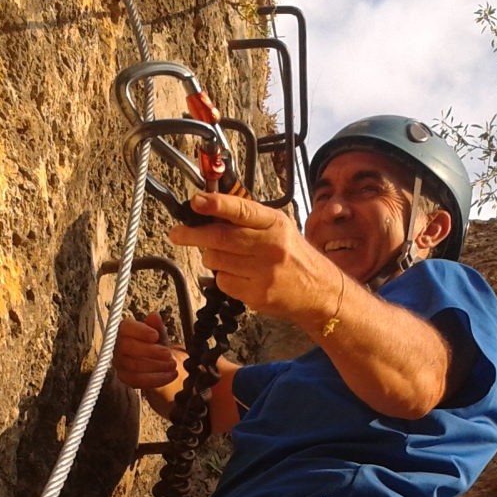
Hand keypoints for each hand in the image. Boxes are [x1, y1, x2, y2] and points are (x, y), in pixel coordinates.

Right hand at [113, 312, 182, 390]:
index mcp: (124, 330)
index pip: (126, 327)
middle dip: (150, 351)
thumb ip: (156, 326)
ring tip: (173, 365)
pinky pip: (137, 381)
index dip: (140, 331)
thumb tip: (154, 315)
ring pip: (133, 366)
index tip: (155, 335)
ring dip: (156, 366)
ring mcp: (119, 362)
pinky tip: (171, 375)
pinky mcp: (124, 377)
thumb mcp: (159, 334)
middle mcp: (117, 345)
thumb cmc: (155, 345)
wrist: (155, 363)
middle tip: (169, 354)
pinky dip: (157, 379)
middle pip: (128, 347)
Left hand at [167, 193, 339, 325]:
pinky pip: (223, 282)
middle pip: (220, 238)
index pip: (241, 210)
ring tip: (224, 257)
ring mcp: (264, 272)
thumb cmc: (292, 256)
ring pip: (217, 261)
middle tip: (177, 234)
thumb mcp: (278, 228)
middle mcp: (271, 246)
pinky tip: (237, 276)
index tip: (196, 202)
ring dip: (211, 258)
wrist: (318, 291)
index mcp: (275, 223)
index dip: (215, 204)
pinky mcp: (258, 294)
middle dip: (193, 235)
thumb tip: (208, 210)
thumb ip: (247, 219)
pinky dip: (222, 278)